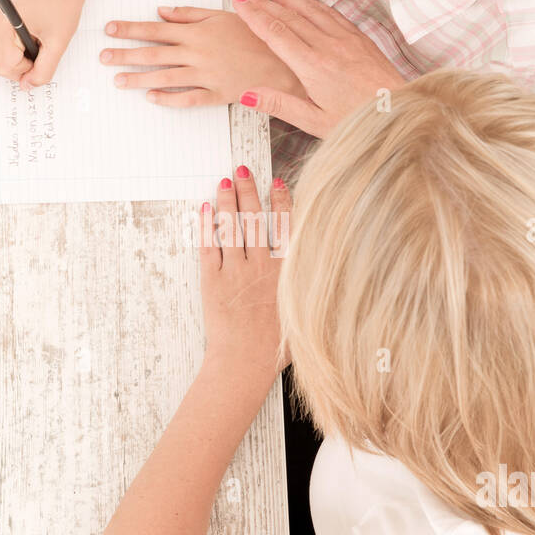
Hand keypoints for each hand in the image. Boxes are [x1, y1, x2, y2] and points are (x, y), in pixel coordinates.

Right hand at [0, 0, 85, 88]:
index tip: (42, 57)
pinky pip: (9, 48)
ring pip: (5, 58)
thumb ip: (43, 70)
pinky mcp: (5, 22)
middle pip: (1, 64)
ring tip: (41, 40)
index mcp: (5, 27)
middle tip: (43, 49)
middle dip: (23, 65)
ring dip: (24, 57)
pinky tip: (37, 37)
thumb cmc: (62, 5)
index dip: (25, 70)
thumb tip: (28, 86)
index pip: (4, 67)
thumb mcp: (57, 44)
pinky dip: (23, 50)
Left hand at [99, 6, 306, 106]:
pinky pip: (188, 98)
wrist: (285, 59)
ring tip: (118, 80)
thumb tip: (162, 10)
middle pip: (154, 54)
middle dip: (125, 54)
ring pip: (165, 77)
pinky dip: (168, 100)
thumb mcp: (223, 15)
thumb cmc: (257, 35)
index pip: (155, 29)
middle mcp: (197, 53)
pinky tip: (151, 99)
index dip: (130, 29)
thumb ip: (191, 14)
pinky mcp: (217, 94)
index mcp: (197, 32)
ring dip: (139, 79)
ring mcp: (206, 75)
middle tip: (103, 56)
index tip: (110, 29)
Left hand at [200, 166, 291, 381]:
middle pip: (255, 219)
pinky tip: (204, 209)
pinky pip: (209, 246)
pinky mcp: (212, 281)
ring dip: (227, 201)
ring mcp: (235, 271)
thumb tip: (330, 280)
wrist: (244, 363)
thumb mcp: (305, 318)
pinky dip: (206, 226)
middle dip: (249, 191)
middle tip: (243, 170)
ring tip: (224, 181)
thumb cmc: (275, 349)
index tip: (278, 183)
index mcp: (286, 273)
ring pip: (232, 227)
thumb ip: (312, 293)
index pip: (286, 228)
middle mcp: (261, 266)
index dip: (282, 202)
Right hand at [232, 0, 406, 136]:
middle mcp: (328, 46)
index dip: (254, 16)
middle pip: (288, 16)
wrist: (399, 111)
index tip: (240, 4)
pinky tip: (306, 2)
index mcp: (313, 66)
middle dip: (264, 3)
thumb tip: (249, 94)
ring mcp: (345, 38)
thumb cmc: (360, 121)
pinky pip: (331, 13)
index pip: (275, 33)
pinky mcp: (359, 38)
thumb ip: (280, 105)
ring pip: (310, 10)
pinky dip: (313, 4)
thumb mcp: (314, 121)